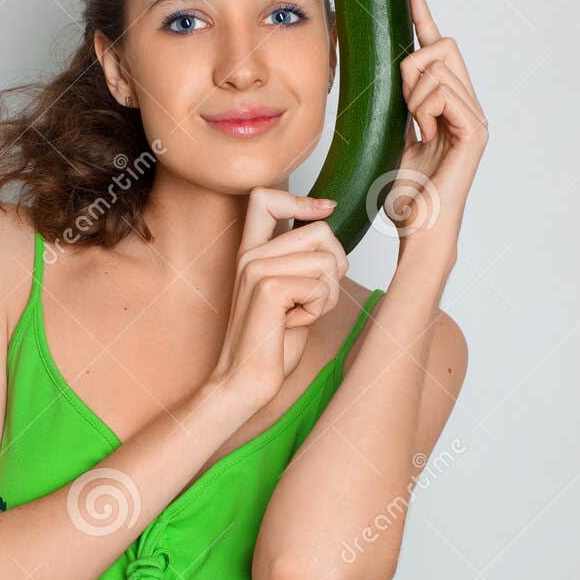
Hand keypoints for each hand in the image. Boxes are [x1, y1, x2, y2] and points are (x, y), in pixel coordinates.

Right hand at [209, 187, 348, 416]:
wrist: (244, 381)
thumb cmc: (271, 344)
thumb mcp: (289, 293)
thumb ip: (301, 262)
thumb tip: (330, 229)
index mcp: (251, 252)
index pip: (265, 197)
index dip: (301, 199)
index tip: (327, 209)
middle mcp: (250, 255)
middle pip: (321, 232)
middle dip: (335, 268)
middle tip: (312, 299)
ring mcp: (256, 268)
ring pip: (327, 261)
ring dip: (327, 295)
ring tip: (300, 314)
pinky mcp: (267, 288)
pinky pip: (321, 286)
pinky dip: (318, 311)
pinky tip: (293, 324)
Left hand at [382, 0, 488, 255]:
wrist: (419, 227)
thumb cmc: (405, 192)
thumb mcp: (391, 134)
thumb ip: (396, 103)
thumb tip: (386, 68)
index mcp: (446, 103)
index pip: (436, 48)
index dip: (423, 16)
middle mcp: (466, 104)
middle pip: (441, 45)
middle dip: (413, 66)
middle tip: (405, 105)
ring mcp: (474, 116)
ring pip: (437, 67)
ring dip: (414, 96)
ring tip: (417, 131)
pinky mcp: (475, 130)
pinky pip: (443, 92)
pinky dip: (425, 110)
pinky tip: (427, 135)